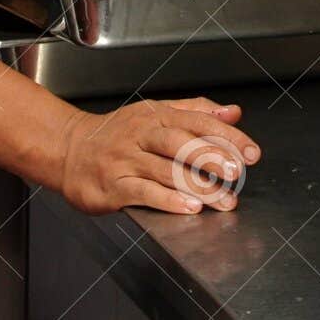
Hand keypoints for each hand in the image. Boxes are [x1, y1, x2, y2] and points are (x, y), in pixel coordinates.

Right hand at [58, 97, 260, 215]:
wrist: (68, 150)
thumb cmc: (117, 134)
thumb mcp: (154, 113)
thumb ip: (196, 112)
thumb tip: (233, 113)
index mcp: (155, 115)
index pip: (196, 121)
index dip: (226, 137)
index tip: (251, 152)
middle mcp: (140, 134)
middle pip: (180, 143)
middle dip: (211, 158)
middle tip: (236, 173)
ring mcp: (125, 159)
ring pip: (165, 171)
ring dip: (197, 186)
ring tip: (222, 199)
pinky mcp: (113, 185)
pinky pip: (143, 192)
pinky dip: (167, 200)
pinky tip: (188, 207)